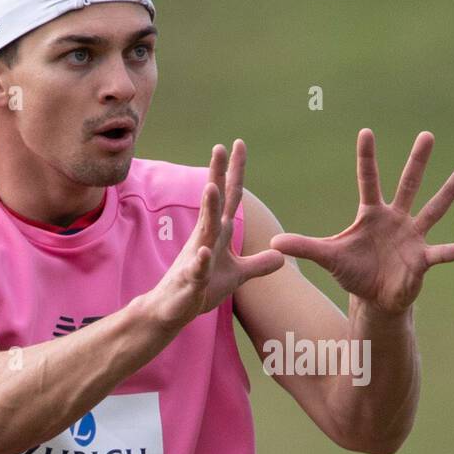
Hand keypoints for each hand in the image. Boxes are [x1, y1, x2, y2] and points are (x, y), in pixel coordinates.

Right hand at [149, 140, 283, 327]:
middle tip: (220, 147)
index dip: (234, 172)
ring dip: (208, 209)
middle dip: (217, 175)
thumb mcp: (237, 275)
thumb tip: (280, 256)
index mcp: (217, 233)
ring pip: (204, 229)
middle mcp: (205, 238)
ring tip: (212, 187)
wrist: (173, 309)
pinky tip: (204, 253)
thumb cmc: (202, 287)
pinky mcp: (191, 281)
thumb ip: (258, 264)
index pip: (229, 197)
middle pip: (214, 203)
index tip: (238, 144)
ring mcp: (196, 257)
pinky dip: (200, 262)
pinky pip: (196, 270)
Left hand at [267, 129, 453, 314]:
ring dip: (448, 192)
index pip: (368, 179)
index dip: (367, 157)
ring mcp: (413, 237)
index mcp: (372, 214)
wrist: (374, 299)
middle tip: (427, 134)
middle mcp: (396, 219)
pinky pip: (444, 253)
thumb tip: (273, 242)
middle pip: (407, 184)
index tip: (366, 131)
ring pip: (432, 209)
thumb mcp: (327, 257)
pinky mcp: (423, 260)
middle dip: (416, 161)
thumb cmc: (353, 272)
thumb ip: (304, 246)